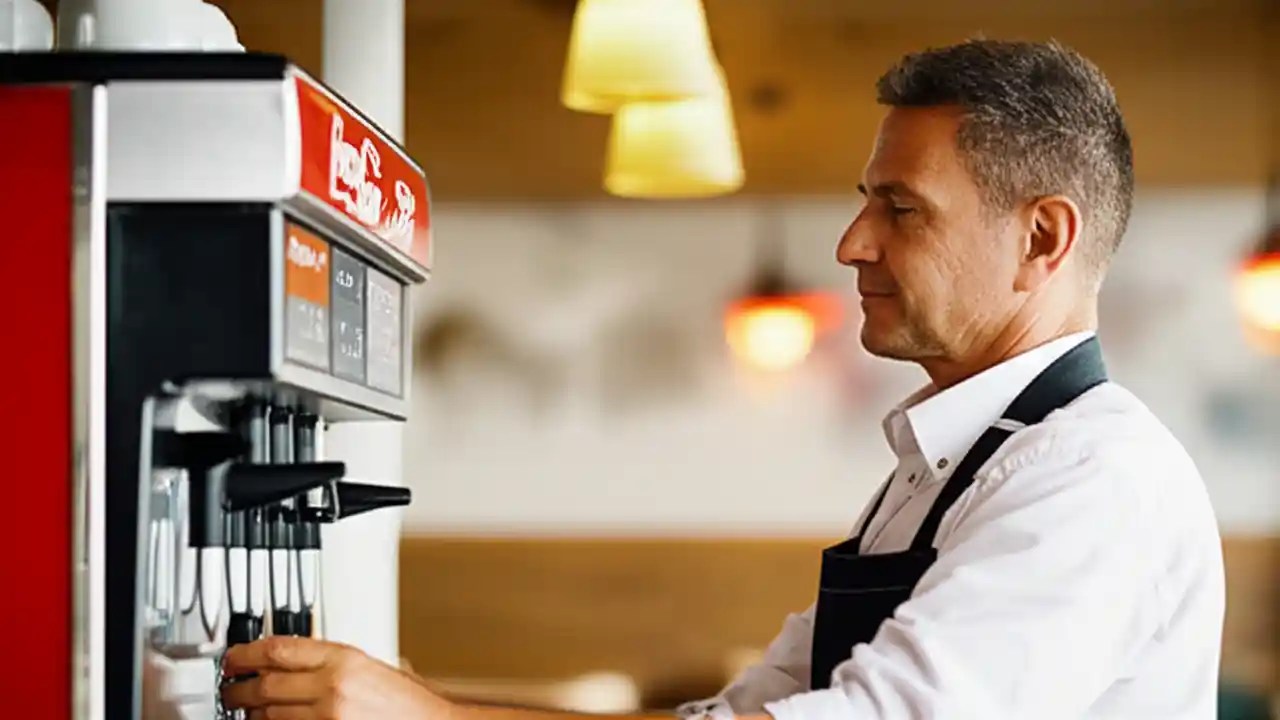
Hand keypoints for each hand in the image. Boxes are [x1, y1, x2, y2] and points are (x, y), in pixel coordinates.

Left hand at [221, 636, 452, 719]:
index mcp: (344, 659)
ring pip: (269, 715)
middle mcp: (332, 687)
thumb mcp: (371, 668)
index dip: (246, 653)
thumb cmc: (410, 705)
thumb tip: (295, 663)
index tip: (233, 658)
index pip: (280, 649)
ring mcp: (327, 718)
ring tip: (244, 711)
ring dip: (252, 714)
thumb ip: (333, 664)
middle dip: (239, 689)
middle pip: (266, 684)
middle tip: (229, 690)